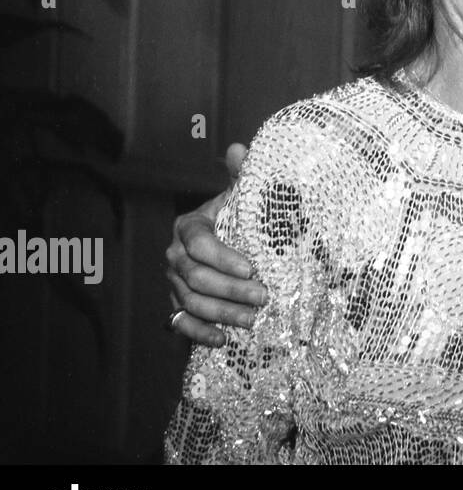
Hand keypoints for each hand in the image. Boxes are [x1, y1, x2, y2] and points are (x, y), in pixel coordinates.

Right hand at [165, 143, 267, 346]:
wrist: (227, 240)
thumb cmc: (239, 217)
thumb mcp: (242, 196)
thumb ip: (242, 174)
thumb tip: (238, 149)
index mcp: (189, 226)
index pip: (200, 243)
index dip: (224, 258)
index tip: (253, 268)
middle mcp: (174, 255)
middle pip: (196, 277)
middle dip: (230, 290)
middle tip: (263, 298)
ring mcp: (172, 282)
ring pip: (190, 302)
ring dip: (221, 314)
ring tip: (253, 320)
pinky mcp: (175, 304)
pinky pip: (181, 324)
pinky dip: (200, 334)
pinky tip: (224, 340)